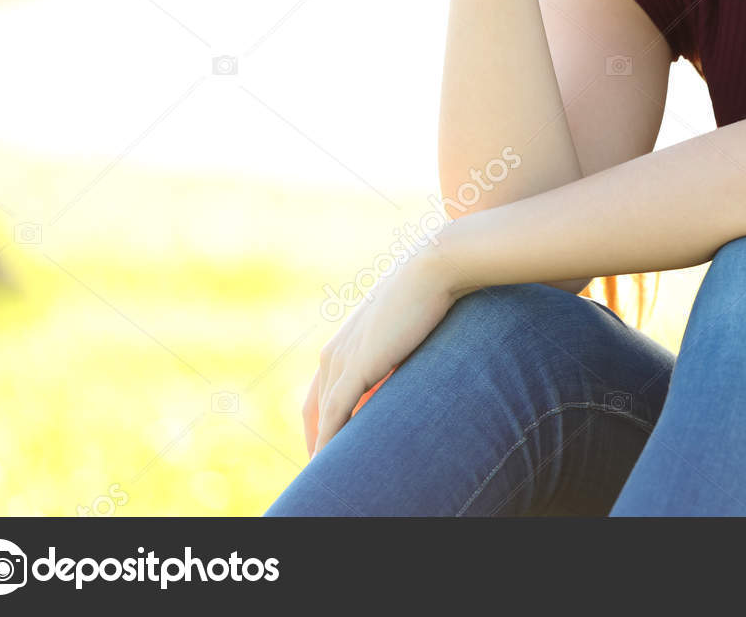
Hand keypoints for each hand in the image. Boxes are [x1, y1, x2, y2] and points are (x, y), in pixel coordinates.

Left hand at [302, 253, 477, 456]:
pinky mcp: (356, 367)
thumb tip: (412, 367)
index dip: (321, 423)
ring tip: (330, 476)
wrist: (432, 268)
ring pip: (322, 416)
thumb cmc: (429, 293)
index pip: (320, 393)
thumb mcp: (408, 329)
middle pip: (313, 410)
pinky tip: (332, 460)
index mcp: (343, 342)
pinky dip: (330, 439)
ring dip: (323, 447)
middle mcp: (334, 352)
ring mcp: (341, 360)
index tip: (330, 446)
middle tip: (325, 471)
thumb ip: (400, 352)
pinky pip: (335, 413)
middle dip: (316, 441)